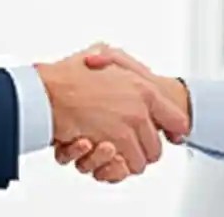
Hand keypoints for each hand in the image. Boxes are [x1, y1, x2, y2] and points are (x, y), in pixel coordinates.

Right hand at [35, 48, 187, 177]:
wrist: (45, 93)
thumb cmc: (68, 75)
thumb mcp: (105, 55)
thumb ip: (126, 64)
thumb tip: (142, 72)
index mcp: (144, 89)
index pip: (178, 120)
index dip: (173, 130)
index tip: (170, 135)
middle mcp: (140, 109)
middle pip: (157, 147)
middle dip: (143, 150)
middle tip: (127, 145)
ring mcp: (128, 129)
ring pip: (142, 162)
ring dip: (126, 161)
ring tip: (110, 151)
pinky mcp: (113, 145)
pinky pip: (124, 169)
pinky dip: (112, 167)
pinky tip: (100, 153)